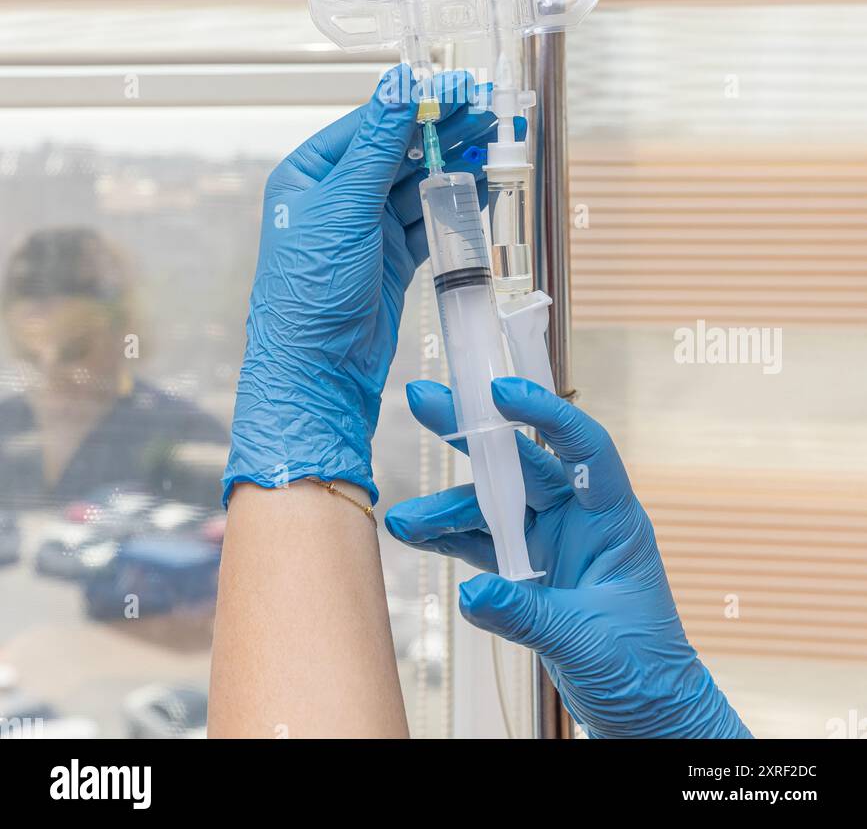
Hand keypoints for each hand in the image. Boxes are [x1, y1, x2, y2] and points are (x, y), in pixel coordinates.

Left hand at [222, 66, 495, 506]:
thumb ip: (379, 144)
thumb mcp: (346, 206)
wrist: (318, 372)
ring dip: (453, 164)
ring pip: (418, 183)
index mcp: (310, 173)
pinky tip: (480, 185)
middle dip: (442, 130)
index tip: (458, 86)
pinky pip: (429, 219)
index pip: (372, 123)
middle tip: (486, 110)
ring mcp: (366, 227)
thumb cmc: (311, 289)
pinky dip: (455, 203)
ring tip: (491, 142)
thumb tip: (401, 84)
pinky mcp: (391, 257)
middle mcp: (337, 196)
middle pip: (399, 150)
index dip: (417, 103)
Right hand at [386, 376, 750, 738]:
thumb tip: (471, 593)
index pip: (584, 448)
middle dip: (474, 433)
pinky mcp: (527, 570)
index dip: (546, 414)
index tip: (501, 391)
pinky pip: (481, 543)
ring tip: (404, 518)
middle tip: (426, 399)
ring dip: (447, 506)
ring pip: (493, 505)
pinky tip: (415, 534)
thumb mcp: (586, 641)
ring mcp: (551, 541)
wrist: (646, 712)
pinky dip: (448, 538)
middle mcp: (579, 518)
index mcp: (612, 518)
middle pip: (524, 462)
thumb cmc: (645, 671)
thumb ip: (526, 615)